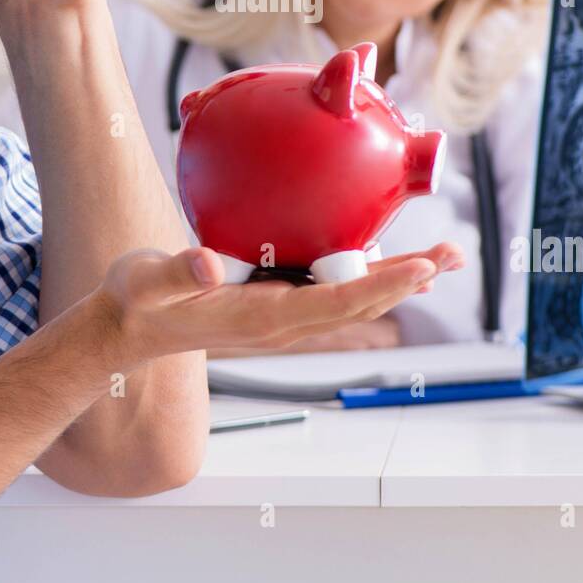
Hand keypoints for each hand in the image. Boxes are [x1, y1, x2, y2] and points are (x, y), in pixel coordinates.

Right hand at [92, 242, 462, 365]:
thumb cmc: (137, 301)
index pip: (334, 302)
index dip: (382, 286)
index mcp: (260, 318)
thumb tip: (208, 263)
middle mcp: (282, 322)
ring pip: (354, 297)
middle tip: (454, 254)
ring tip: (443, 257)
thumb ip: (176, 271)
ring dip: (400, 279)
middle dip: (409, 280)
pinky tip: (392, 262)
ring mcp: (284, 317)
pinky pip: (336, 290)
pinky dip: (371, 276)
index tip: (423, 268)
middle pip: (360, 302)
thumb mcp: (146, 280)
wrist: (129, 328)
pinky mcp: (279, 305)